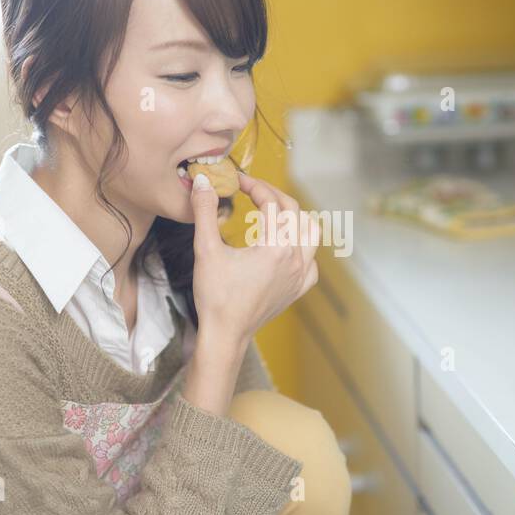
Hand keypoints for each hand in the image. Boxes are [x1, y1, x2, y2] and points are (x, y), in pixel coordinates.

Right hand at [189, 168, 320, 343]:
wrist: (225, 335)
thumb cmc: (215, 296)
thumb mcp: (205, 250)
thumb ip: (204, 211)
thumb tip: (203, 181)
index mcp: (276, 247)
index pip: (271, 202)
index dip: (254, 185)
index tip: (237, 180)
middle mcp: (295, 259)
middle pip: (293, 211)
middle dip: (272, 194)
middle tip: (251, 188)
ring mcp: (300, 275)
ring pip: (310, 233)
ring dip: (293, 216)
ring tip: (273, 210)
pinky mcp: (298, 289)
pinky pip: (311, 260)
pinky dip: (302, 246)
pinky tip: (286, 245)